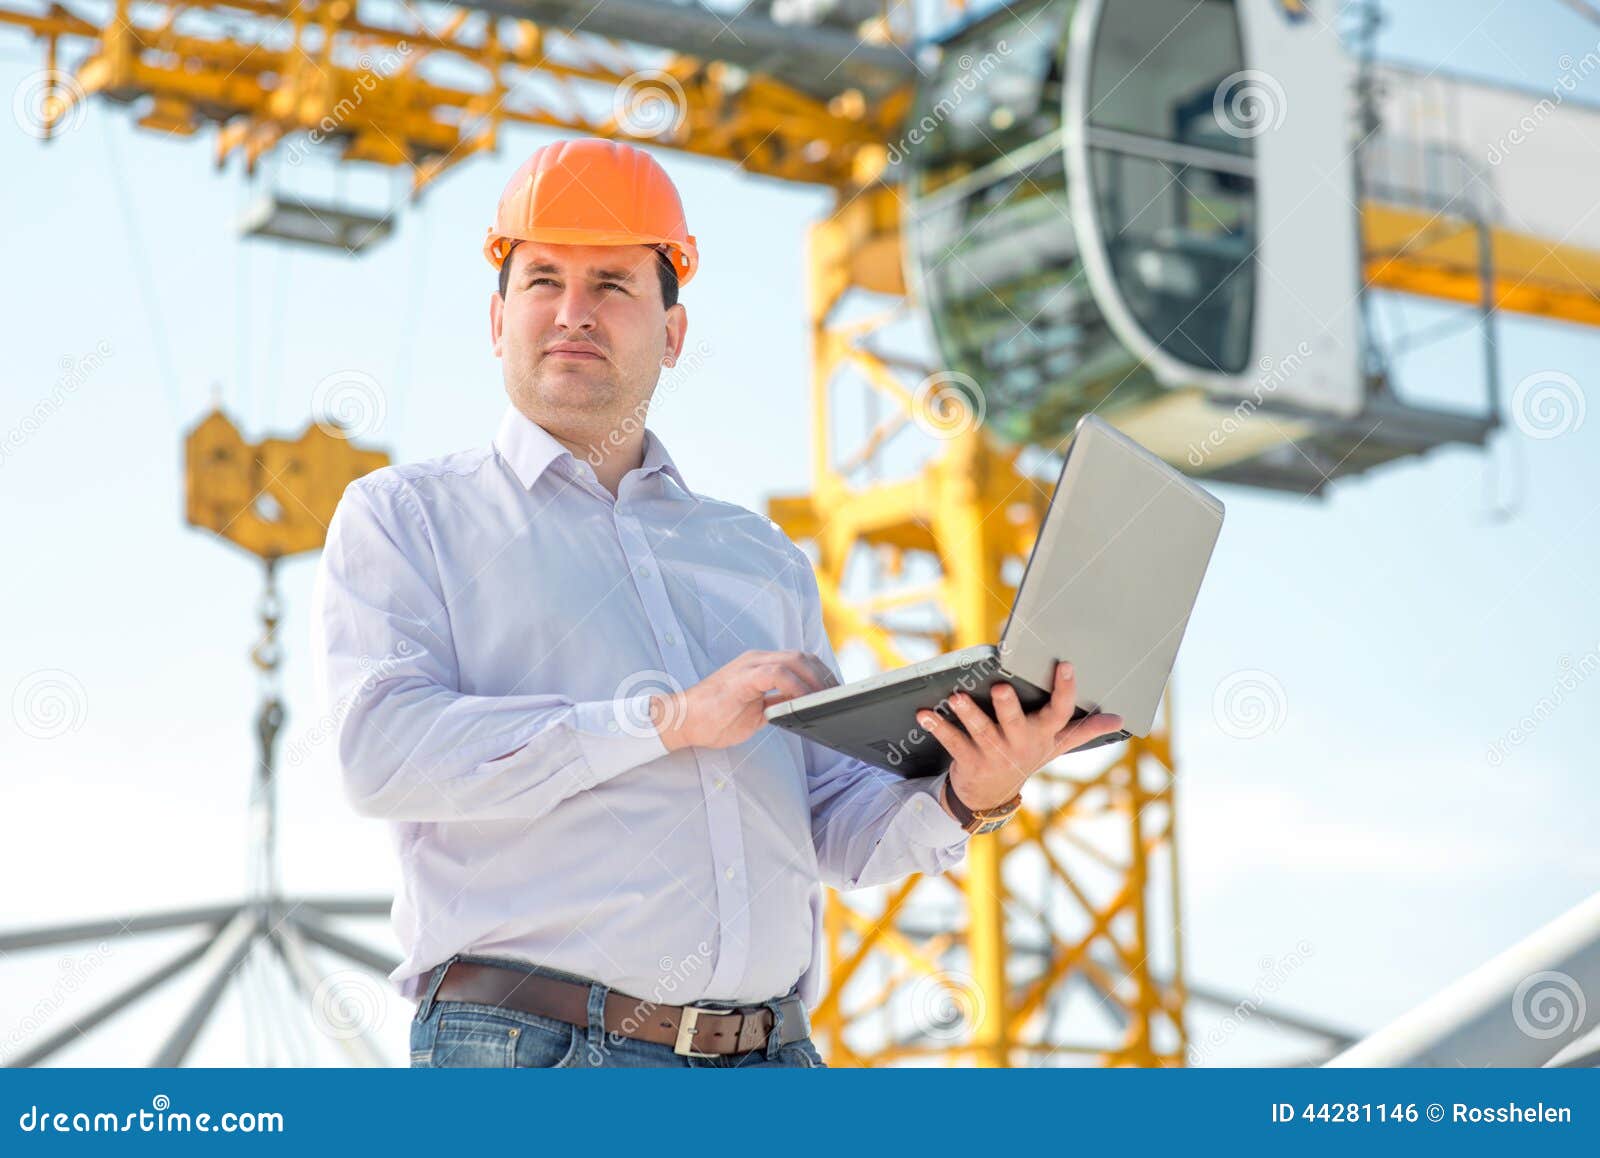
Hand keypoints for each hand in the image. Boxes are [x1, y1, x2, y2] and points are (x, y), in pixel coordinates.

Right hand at [650, 650, 837, 751]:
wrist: (683, 721)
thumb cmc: (715, 718)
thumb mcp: (756, 711)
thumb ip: (777, 703)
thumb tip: (801, 707)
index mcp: (760, 666)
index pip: (800, 660)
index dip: (821, 674)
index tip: (835, 693)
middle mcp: (756, 660)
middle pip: (802, 657)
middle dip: (824, 676)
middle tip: (837, 697)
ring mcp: (749, 667)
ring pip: (793, 660)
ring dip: (814, 680)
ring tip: (824, 699)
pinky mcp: (742, 678)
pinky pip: (776, 674)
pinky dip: (795, 686)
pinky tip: (802, 700)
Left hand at [917, 661, 1123, 812]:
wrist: (992, 796)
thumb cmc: (1026, 758)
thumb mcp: (1056, 746)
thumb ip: (1084, 730)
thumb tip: (1118, 719)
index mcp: (1044, 735)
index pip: (1061, 713)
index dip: (1065, 690)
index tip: (1065, 665)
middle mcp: (1021, 744)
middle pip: (1017, 723)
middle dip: (1009, 706)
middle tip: (1001, 687)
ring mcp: (994, 754)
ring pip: (981, 731)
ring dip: (968, 714)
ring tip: (956, 697)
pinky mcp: (969, 760)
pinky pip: (952, 742)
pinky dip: (937, 727)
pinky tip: (924, 714)